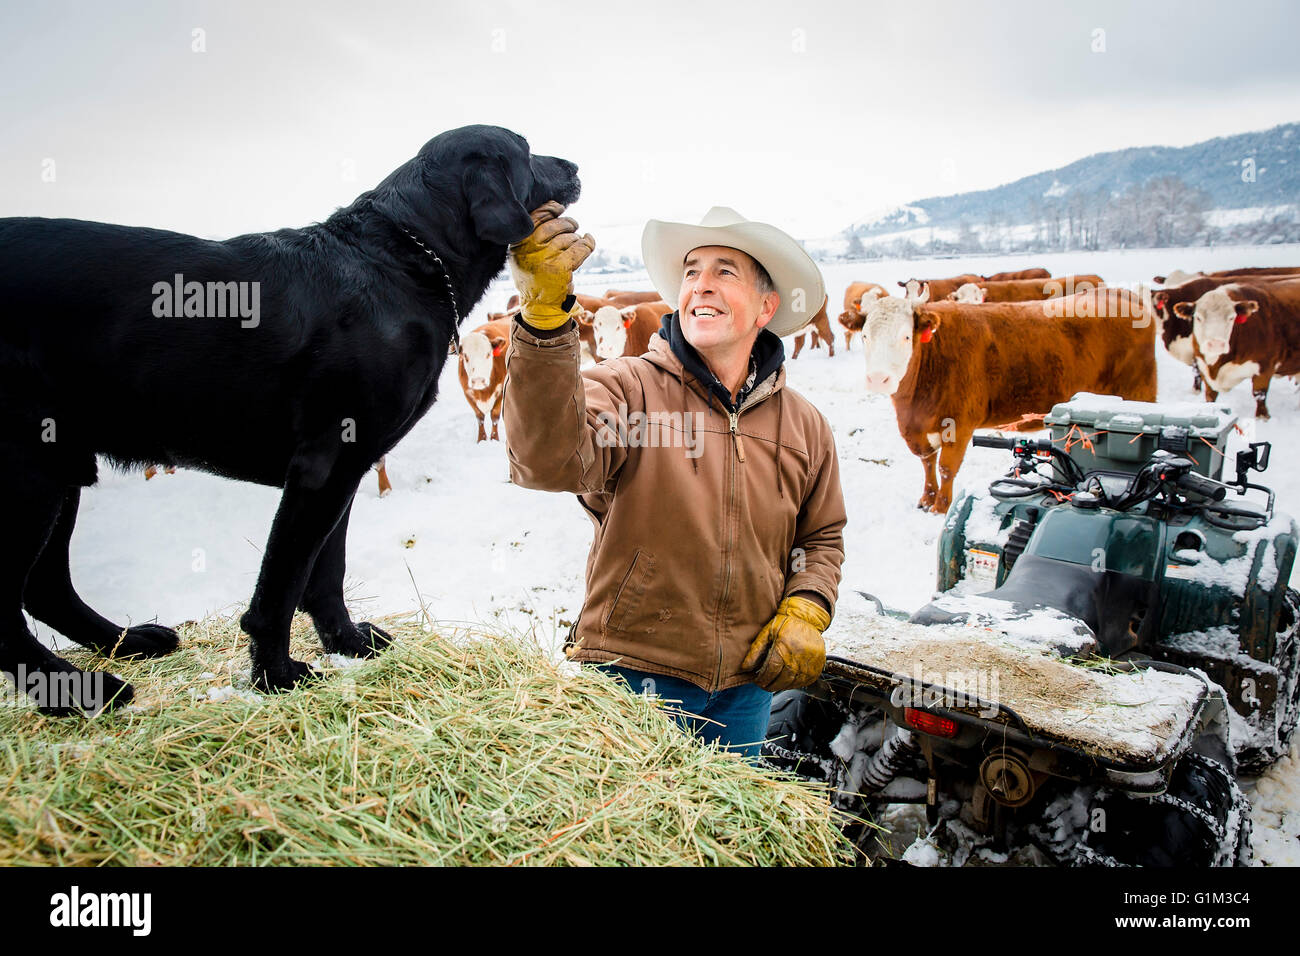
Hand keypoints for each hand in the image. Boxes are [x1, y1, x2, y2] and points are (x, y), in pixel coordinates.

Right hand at [508, 202, 595, 329]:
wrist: (540, 308)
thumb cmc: (535, 278)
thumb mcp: (525, 256)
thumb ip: (533, 235)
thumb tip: (555, 209)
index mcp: (518, 244)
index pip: (535, 217)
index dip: (550, 209)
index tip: (559, 208)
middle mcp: (528, 250)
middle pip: (555, 226)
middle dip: (568, 224)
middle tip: (573, 226)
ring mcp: (544, 259)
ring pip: (569, 238)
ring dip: (576, 239)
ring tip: (575, 244)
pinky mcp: (560, 268)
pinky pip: (580, 248)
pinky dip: (588, 243)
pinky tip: (589, 240)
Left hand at [741, 595, 828, 692]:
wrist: (807, 619)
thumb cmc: (785, 625)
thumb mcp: (767, 633)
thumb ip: (756, 651)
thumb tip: (745, 667)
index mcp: (784, 648)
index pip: (771, 671)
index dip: (762, 679)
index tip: (757, 681)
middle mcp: (798, 658)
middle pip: (782, 680)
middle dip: (770, 685)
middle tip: (764, 685)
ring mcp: (810, 664)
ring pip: (793, 683)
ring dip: (781, 686)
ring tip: (774, 683)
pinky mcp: (817, 668)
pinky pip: (804, 682)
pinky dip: (794, 684)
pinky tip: (787, 680)